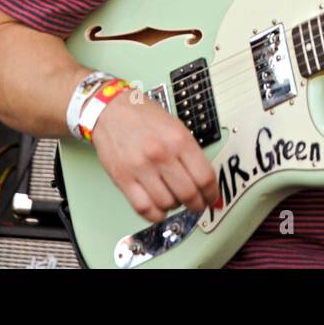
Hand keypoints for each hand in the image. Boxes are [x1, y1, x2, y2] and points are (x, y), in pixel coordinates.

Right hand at [89, 92, 220, 222]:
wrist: (111, 110)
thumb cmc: (143, 117)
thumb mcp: (176, 127)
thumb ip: (190, 153)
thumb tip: (204, 180)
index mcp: (179, 140)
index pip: (204, 177)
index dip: (212, 193)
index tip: (212, 198)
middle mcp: (161, 154)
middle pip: (188, 194)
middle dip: (197, 204)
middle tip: (197, 205)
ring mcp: (141, 168)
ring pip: (167, 203)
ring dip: (175, 207)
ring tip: (175, 200)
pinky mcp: (123, 179)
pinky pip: (144, 208)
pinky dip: (155, 214)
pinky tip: (159, 209)